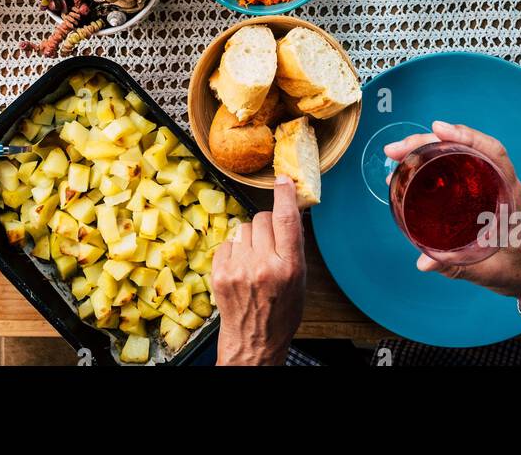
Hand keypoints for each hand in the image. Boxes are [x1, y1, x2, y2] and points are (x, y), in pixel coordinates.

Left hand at [211, 176, 304, 364]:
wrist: (254, 341)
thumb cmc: (281, 312)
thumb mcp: (300, 280)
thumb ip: (293, 247)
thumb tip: (288, 213)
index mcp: (289, 266)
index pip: (287, 219)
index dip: (285, 194)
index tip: (283, 179)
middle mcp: (264, 265)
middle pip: (263, 219)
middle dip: (267, 226)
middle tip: (269, 245)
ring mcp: (239, 268)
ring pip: (244, 228)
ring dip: (250, 238)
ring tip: (254, 260)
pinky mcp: (220, 273)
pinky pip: (228, 242)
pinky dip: (234, 250)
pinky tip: (240, 267)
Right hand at [385, 121, 520, 332]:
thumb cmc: (516, 269)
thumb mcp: (488, 270)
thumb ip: (457, 266)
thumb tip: (423, 263)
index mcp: (510, 194)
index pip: (493, 152)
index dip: (467, 136)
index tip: (438, 130)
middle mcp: (499, 183)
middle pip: (465, 149)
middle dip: (428, 142)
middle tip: (396, 150)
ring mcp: (486, 186)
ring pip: (455, 155)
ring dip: (426, 149)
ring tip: (396, 155)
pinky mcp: (474, 192)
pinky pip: (453, 168)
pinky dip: (430, 163)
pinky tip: (410, 167)